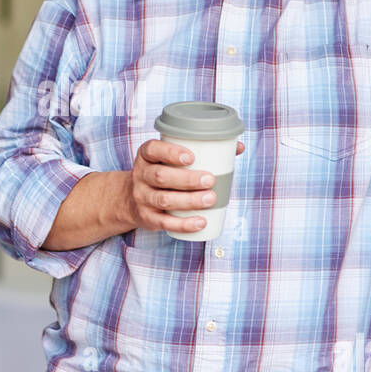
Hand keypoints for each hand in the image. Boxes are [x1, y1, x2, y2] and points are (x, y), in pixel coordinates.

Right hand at [124, 138, 244, 232]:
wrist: (132, 200)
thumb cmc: (163, 173)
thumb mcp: (170, 160)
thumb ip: (201, 151)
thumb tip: (238, 147)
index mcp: (146, 157)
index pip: (152, 150)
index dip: (170, 152)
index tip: (192, 157)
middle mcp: (141, 176)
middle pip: (160, 176)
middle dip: (187, 179)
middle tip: (210, 180)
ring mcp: (142, 198)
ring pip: (164, 200)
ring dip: (189, 200)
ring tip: (210, 199)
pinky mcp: (147, 218)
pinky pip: (164, 223)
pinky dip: (184, 224)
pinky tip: (201, 222)